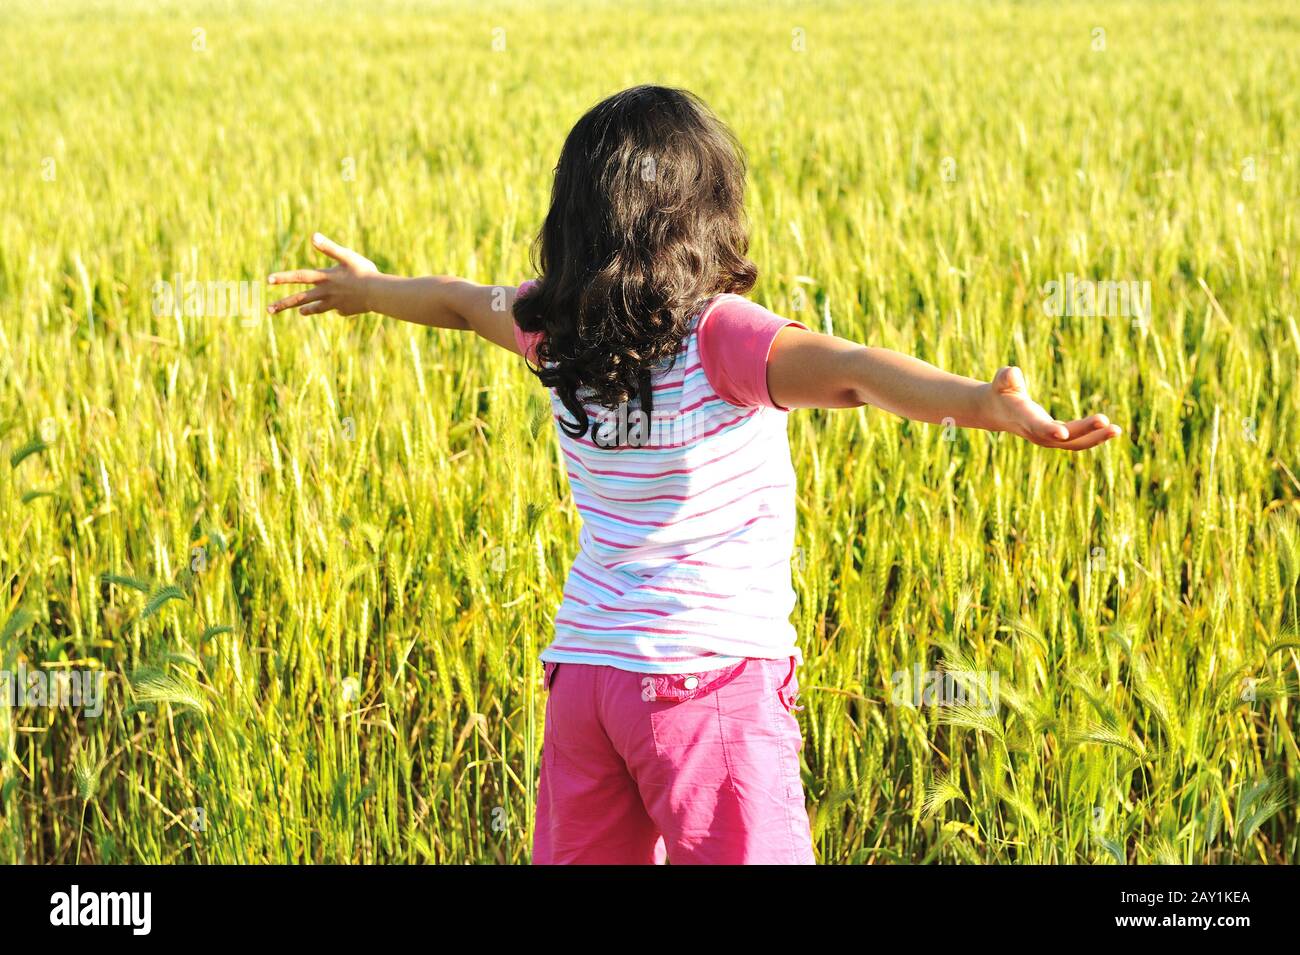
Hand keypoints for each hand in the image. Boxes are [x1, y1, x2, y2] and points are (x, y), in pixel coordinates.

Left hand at [267, 233, 378, 315]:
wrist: (378, 294)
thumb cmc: (363, 272)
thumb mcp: (346, 256)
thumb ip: (329, 247)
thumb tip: (313, 236)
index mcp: (324, 278)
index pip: (299, 276)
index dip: (283, 277)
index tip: (268, 280)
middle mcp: (326, 292)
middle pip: (300, 299)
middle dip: (283, 304)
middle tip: (269, 310)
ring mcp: (335, 303)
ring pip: (316, 308)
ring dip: (306, 309)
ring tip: (300, 312)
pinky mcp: (346, 310)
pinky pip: (338, 309)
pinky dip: (337, 308)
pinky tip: (340, 309)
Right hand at [984, 366, 1121, 450]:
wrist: (998, 411)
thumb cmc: (1002, 390)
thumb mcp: (1001, 381)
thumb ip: (1007, 378)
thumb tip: (1012, 373)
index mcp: (1023, 419)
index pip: (1037, 426)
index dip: (1049, 430)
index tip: (1062, 433)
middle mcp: (1037, 433)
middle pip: (1063, 437)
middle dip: (1084, 431)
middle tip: (1105, 421)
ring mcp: (1048, 438)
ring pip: (1074, 443)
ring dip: (1096, 438)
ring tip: (1117, 430)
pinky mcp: (1058, 437)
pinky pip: (1079, 441)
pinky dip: (1095, 437)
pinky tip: (1112, 430)